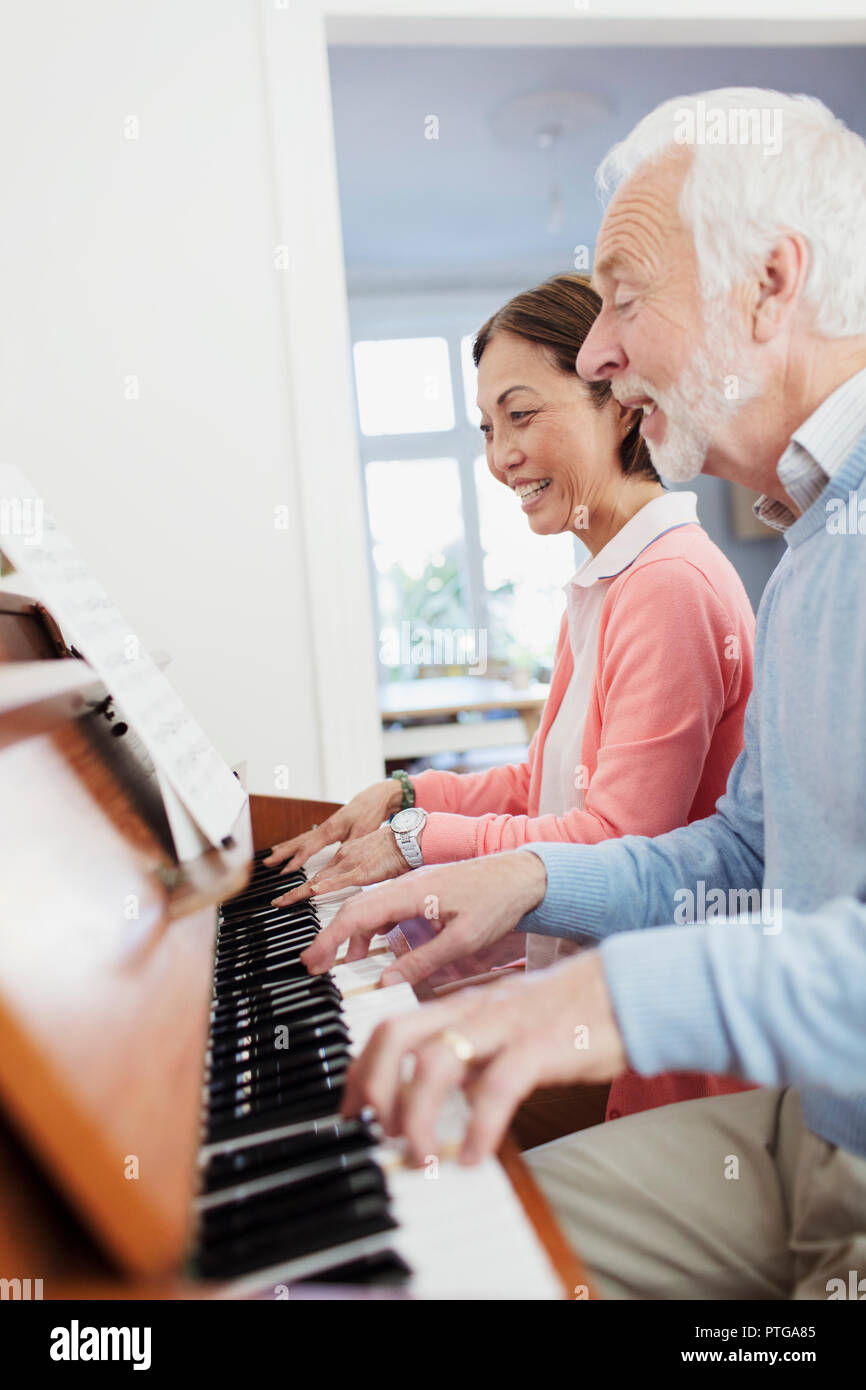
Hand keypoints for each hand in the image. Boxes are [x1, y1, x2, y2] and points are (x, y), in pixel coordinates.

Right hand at [263, 779, 402, 874]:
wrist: (375, 797)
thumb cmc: (369, 812)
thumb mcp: (363, 831)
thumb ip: (351, 844)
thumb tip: (341, 857)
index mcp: (330, 829)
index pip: (309, 847)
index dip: (296, 860)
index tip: (284, 871)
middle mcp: (324, 827)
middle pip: (298, 841)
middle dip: (282, 853)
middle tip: (267, 862)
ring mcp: (325, 827)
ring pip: (301, 838)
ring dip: (286, 847)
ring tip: (272, 855)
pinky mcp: (329, 827)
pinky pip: (308, 837)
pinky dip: (297, 843)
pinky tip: (293, 847)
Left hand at [271, 825, 408, 907]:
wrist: (408, 838)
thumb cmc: (396, 850)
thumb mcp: (373, 862)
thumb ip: (364, 873)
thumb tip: (361, 884)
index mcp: (346, 856)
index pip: (320, 874)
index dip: (303, 886)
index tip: (291, 896)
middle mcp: (343, 858)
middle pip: (314, 879)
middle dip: (294, 892)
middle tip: (277, 902)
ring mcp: (350, 864)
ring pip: (320, 880)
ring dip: (300, 892)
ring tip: (283, 902)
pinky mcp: (362, 870)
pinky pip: (340, 880)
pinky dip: (325, 886)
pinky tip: (312, 891)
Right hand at [300, 851, 546, 976]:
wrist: (527, 875)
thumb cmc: (499, 901)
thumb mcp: (463, 939)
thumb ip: (422, 962)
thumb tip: (385, 982)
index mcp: (410, 892)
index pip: (356, 914)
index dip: (329, 939)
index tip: (312, 961)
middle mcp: (406, 885)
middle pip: (356, 909)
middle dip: (332, 938)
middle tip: (316, 967)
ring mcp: (415, 887)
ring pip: (371, 908)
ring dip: (353, 935)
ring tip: (346, 965)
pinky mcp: (425, 892)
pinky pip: (388, 908)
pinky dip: (374, 929)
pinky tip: (378, 948)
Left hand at [342, 950, 626, 1164]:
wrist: (630, 988)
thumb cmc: (570, 1012)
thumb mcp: (507, 1027)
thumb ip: (472, 1054)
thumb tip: (437, 1096)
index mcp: (463, 1005)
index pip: (391, 1027)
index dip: (361, 1069)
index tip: (351, 1110)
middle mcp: (475, 1009)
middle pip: (396, 1035)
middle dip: (371, 1086)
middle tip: (373, 1130)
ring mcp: (506, 1025)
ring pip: (436, 1061)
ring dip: (416, 1114)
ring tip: (420, 1155)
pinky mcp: (542, 1046)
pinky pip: (497, 1087)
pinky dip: (478, 1127)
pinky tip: (474, 1156)